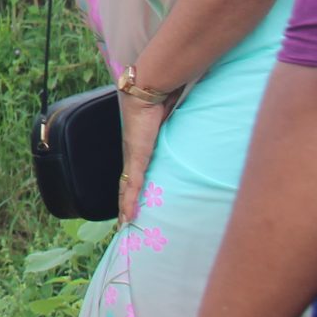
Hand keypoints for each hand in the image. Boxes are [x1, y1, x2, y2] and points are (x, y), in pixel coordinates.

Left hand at [117, 90, 169, 223]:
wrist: (147, 91)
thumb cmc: (160, 100)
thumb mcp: (171, 121)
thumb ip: (178, 128)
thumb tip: (192, 122)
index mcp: (140, 147)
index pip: (134, 172)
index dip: (132, 187)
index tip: (132, 201)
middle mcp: (133, 154)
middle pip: (127, 184)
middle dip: (125, 202)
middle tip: (124, 221)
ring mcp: (133, 158)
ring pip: (127, 189)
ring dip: (126, 207)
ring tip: (124, 225)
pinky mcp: (136, 159)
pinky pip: (132, 185)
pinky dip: (130, 201)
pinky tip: (128, 216)